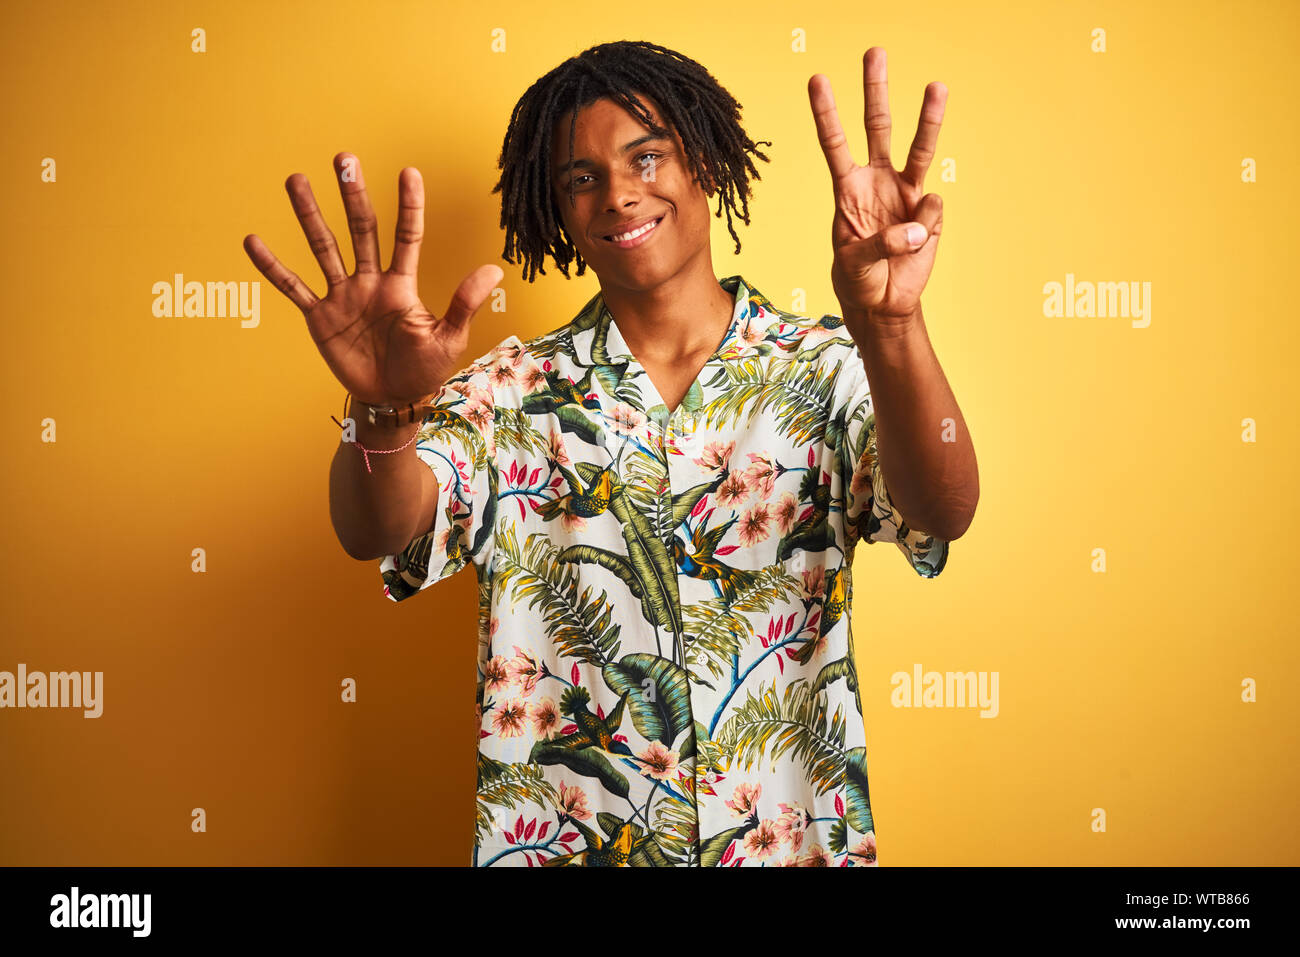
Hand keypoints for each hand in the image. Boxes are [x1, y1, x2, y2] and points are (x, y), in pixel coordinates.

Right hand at [243, 152, 501, 405]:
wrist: (393, 398)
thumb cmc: (425, 369)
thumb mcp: (449, 338)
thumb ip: (465, 304)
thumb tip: (496, 270)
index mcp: (402, 285)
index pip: (407, 236)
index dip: (409, 205)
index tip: (408, 171)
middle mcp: (370, 282)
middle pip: (361, 230)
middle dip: (352, 195)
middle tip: (344, 158)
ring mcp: (343, 296)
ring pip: (324, 248)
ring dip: (309, 215)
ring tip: (296, 180)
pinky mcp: (321, 317)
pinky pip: (293, 288)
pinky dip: (273, 267)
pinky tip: (253, 241)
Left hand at [808, 48, 946, 332]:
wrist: (883, 302)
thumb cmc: (858, 279)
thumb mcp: (854, 264)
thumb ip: (879, 244)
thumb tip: (916, 225)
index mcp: (847, 189)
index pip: (834, 144)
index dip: (827, 113)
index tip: (817, 79)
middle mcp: (877, 181)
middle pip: (877, 127)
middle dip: (875, 90)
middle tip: (874, 52)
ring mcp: (905, 193)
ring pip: (918, 147)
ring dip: (929, 117)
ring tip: (936, 86)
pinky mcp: (928, 212)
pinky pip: (931, 210)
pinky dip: (923, 228)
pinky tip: (914, 244)